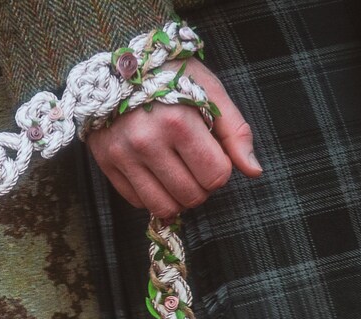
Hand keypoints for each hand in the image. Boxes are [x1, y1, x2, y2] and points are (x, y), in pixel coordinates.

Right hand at [87, 58, 260, 217]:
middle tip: (195, 165)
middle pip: (191, 196)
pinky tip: (156, 174)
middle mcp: (147, 142)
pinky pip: (138, 201)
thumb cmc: (170, 78)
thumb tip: (254, 172)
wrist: (115, 69)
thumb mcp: (209, 92)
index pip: (215, 175)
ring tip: (178, 175)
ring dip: (179, 198)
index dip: (221, 170)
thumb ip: (235, 132)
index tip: (213, 154)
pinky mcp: (107, 164)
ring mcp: (123, 156)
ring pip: (164, 207)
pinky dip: (153, 195)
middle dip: (202, 187)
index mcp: (178, 122)